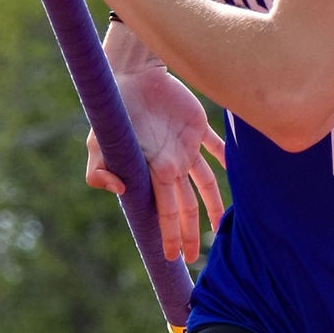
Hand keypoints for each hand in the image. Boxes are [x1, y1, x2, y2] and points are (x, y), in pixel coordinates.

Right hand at [86, 62, 225, 262]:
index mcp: (153, 170)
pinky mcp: (197, 126)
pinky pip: (216, 146)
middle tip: (192, 257)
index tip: (173, 256)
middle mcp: (171, 163)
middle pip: (185, 203)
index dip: (170, 233)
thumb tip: (118, 191)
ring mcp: (185, 146)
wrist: (133, 75)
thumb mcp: (98, 143)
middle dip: (189, 231)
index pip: (166, 209)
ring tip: (219, 225)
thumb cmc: (115, 110)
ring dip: (212, 203)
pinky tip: (235, 170)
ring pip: (203, 181)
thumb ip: (98, 171)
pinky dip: (226, 157)